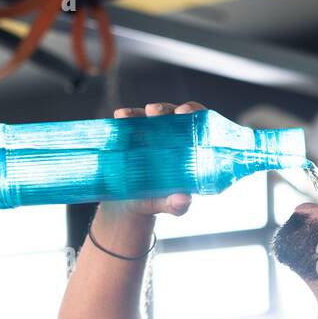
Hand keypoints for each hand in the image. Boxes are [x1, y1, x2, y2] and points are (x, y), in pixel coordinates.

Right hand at [107, 101, 205, 216]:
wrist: (125, 209)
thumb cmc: (155, 204)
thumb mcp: (166, 206)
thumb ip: (176, 205)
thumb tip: (184, 200)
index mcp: (187, 152)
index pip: (197, 124)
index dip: (195, 113)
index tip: (185, 111)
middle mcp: (170, 139)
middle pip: (172, 116)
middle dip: (164, 110)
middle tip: (155, 112)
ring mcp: (148, 137)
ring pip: (147, 117)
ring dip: (139, 113)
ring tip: (129, 115)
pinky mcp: (129, 139)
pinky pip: (128, 125)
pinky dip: (125, 118)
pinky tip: (120, 116)